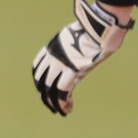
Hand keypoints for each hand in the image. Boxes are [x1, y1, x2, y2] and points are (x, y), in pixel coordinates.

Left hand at [32, 0, 130, 115]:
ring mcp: (62, 63)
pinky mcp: (73, 70)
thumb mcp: (75, 36)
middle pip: (41, 80)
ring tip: (58, 111)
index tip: (41, 89)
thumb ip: (72, 45)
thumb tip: (79, 48)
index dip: (38, 80)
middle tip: (49, 104)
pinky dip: (65, 102)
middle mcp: (53, 56)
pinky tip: (67, 109)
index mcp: (52, 47)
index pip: (37, 67)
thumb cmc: (94, 29)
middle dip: (44, 95)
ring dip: (53, 102)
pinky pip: (64, 91)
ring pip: (51, 88)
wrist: (100, 26)